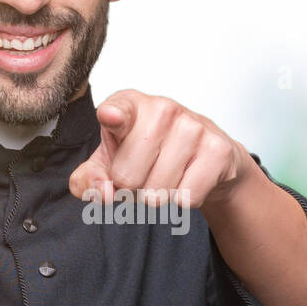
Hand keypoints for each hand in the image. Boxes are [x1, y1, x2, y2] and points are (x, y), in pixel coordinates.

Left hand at [67, 90, 251, 209]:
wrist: (204, 158)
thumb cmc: (147, 156)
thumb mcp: (109, 164)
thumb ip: (89, 180)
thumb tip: (104, 193)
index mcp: (129, 105)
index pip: (117, 111)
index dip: (112, 117)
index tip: (110, 116)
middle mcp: (162, 108)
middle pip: (127, 178)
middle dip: (131, 189)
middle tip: (144, 174)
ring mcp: (193, 126)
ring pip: (158, 192)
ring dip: (158, 196)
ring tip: (166, 177)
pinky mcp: (218, 149)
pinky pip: (187, 197)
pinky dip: (183, 200)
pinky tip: (188, 180)